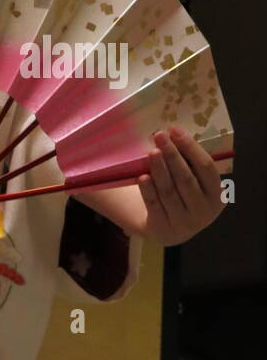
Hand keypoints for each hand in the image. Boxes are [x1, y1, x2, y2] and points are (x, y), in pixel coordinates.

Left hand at [138, 127, 232, 245]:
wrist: (165, 225)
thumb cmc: (180, 193)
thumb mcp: (192, 180)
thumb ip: (188, 161)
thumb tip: (172, 132)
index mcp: (216, 196)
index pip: (206, 168)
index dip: (191, 147)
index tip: (175, 129)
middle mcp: (204, 212)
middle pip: (187, 179)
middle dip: (172, 155)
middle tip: (159, 135)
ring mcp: (185, 224)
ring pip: (170, 192)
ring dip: (160, 169)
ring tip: (152, 152)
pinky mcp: (163, 229)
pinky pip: (154, 206)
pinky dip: (148, 190)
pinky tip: (143, 177)